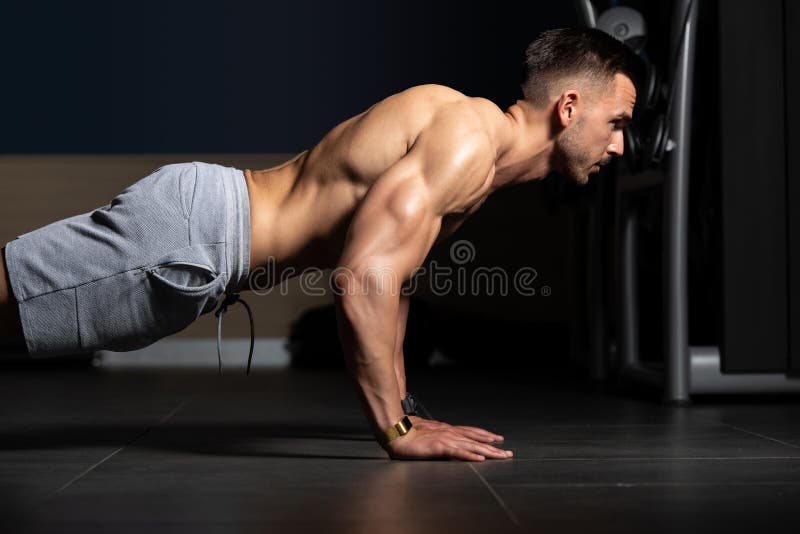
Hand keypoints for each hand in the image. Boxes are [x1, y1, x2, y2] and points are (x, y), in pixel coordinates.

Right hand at [384, 424, 512, 460]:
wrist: (397, 433)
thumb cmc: (408, 433)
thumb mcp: (427, 433)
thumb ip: (438, 436)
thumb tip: (445, 440)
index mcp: (447, 430)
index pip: (471, 432)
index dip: (485, 435)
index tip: (497, 439)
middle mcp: (450, 433)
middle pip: (476, 439)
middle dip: (493, 446)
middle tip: (508, 453)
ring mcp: (446, 439)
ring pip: (472, 446)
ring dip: (488, 451)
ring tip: (502, 456)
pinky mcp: (440, 447)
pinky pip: (459, 452)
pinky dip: (471, 455)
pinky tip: (481, 459)